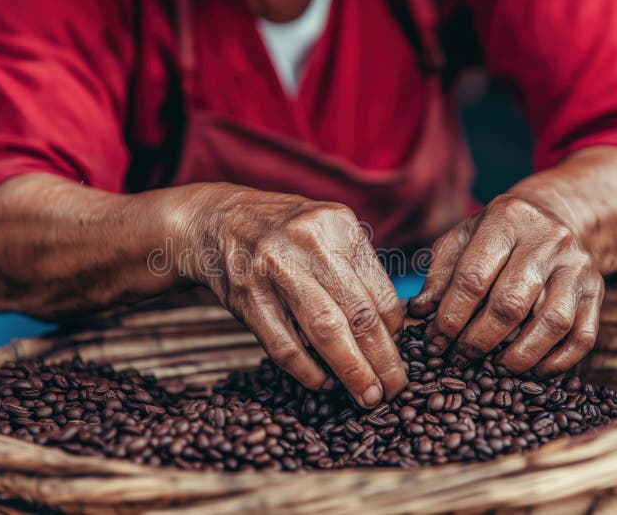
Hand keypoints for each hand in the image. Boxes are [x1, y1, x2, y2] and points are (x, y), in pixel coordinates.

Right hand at [180, 183, 407, 406]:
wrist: (218, 221)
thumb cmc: (284, 232)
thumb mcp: (326, 231)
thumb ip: (356, 270)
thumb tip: (390, 330)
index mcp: (338, 226)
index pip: (381, 293)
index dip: (395, 334)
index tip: (398, 357)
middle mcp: (309, 243)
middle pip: (359, 315)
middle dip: (382, 361)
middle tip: (393, 389)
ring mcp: (275, 269)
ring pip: (325, 332)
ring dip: (351, 371)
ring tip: (366, 395)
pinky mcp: (247, 296)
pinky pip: (284, 345)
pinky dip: (307, 370)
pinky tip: (322, 382)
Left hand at [408, 194, 603, 376]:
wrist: (554, 217)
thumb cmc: (496, 236)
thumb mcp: (461, 241)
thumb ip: (438, 275)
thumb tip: (418, 312)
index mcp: (506, 219)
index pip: (473, 277)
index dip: (451, 316)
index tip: (435, 341)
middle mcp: (547, 239)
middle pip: (511, 303)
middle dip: (480, 340)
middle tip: (461, 359)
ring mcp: (577, 266)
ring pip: (551, 322)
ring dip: (520, 355)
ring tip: (496, 369)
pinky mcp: (597, 290)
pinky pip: (582, 336)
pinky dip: (558, 361)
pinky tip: (533, 371)